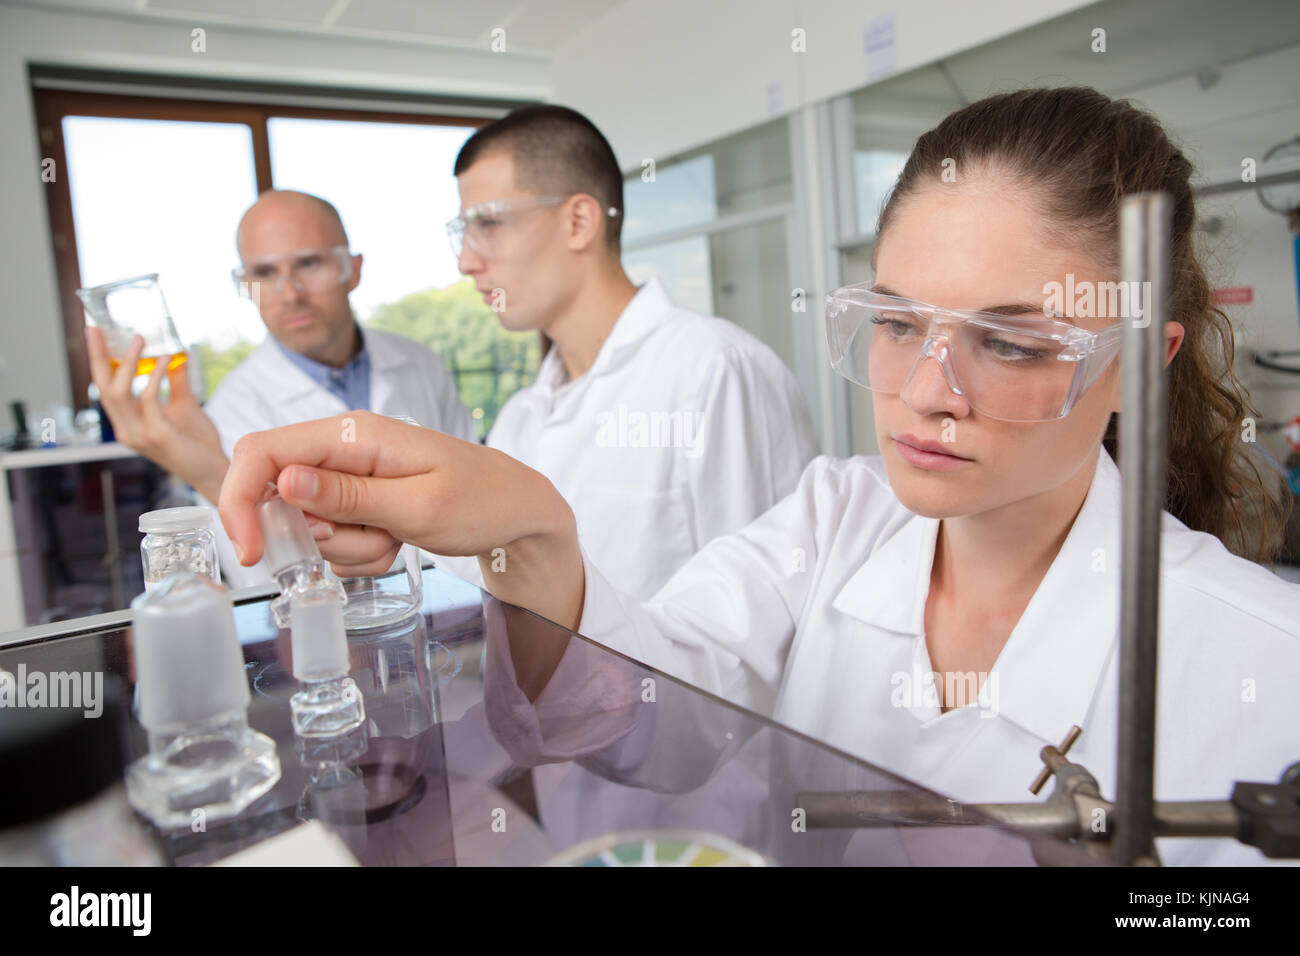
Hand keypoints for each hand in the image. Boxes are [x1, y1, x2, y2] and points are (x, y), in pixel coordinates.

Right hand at [85, 327, 228, 501]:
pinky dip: (155, 376)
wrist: (214, 470)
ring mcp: (139, 434)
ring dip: (127, 363)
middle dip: (99, 356)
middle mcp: (127, 429)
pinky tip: (165, 360)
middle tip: (98, 329)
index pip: (105, 388)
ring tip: (138, 339)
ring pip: (120, 392)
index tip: (95, 334)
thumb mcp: (184, 405)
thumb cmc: (198, 441)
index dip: (98, 361)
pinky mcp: (157, 435)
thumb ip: (176, 383)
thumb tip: (175, 358)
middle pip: (104, 387)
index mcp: (128, 423)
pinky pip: (149, 399)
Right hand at [218, 412, 583, 629]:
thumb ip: (349, 497)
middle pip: (278, 497)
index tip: (253, 551)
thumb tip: (282, 480)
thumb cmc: (483, 502)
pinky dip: (360, 554)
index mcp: (353, 435)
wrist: (520, 513)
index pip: (261, 451)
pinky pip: (333, 540)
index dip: (240, 500)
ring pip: (307, 527)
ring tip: (398, 539)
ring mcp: (350, 477)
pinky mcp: (359, 502)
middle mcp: (343, 450)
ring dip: (346, 550)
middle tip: (373, 540)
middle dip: (314, 537)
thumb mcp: (418, 506)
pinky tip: (398, 542)